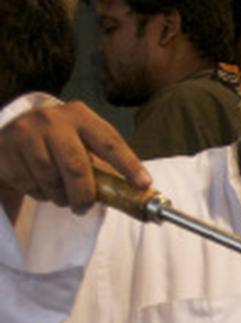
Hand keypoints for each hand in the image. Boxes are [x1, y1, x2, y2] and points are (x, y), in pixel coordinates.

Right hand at [0, 101, 149, 214]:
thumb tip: (138, 192)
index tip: (143, 184)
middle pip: (77, 166)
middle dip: (84, 194)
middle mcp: (53, 119)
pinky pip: (29, 183)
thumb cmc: (57, 145)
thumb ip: (105, 165)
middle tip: (84, 207)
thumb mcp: (82, 145)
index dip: (128, 164)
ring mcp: (27, 132)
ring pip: (50, 179)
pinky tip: (38, 182)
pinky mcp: (6, 149)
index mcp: (80, 116)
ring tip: (59, 191)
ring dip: (58, 195)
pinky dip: (38, 192)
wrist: (11, 138)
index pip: (109, 141)